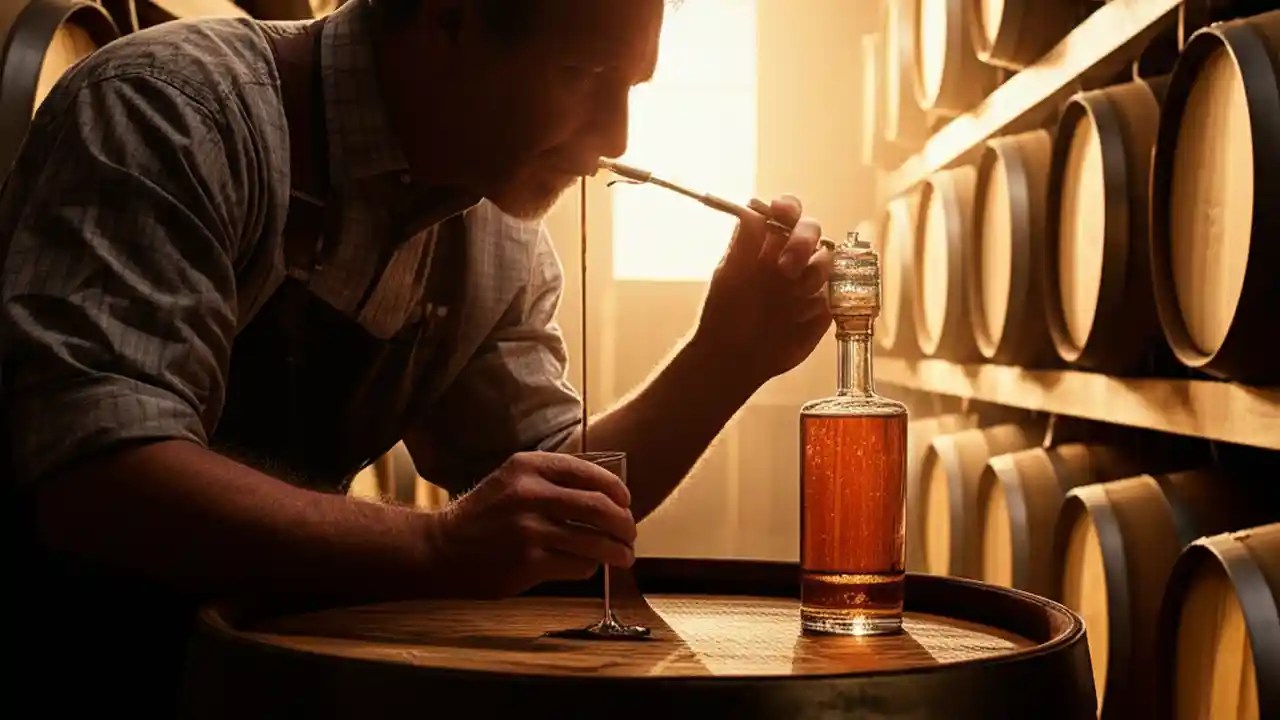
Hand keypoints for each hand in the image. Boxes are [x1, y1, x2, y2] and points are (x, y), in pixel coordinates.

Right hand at [423, 452, 635, 597]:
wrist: (441, 550)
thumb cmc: (484, 515)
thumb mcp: (512, 480)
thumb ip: (552, 480)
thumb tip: (606, 494)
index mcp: (528, 466)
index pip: (589, 473)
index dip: (617, 489)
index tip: (626, 502)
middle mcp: (530, 494)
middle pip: (599, 507)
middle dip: (625, 523)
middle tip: (631, 533)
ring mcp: (529, 530)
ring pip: (594, 541)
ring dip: (617, 550)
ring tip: (625, 556)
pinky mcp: (529, 563)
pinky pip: (578, 565)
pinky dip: (590, 567)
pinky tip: (589, 567)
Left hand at [694, 194, 833, 386]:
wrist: (736, 357)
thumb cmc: (725, 315)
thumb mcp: (728, 275)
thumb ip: (743, 241)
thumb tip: (753, 206)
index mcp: (766, 242)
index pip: (785, 212)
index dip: (788, 208)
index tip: (781, 213)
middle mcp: (791, 255)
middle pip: (812, 229)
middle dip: (803, 242)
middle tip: (786, 268)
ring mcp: (809, 280)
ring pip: (827, 259)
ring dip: (812, 275)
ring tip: (790, 299)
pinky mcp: (823, 305)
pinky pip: (833, 293)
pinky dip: (816, 303)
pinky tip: (797, 317)